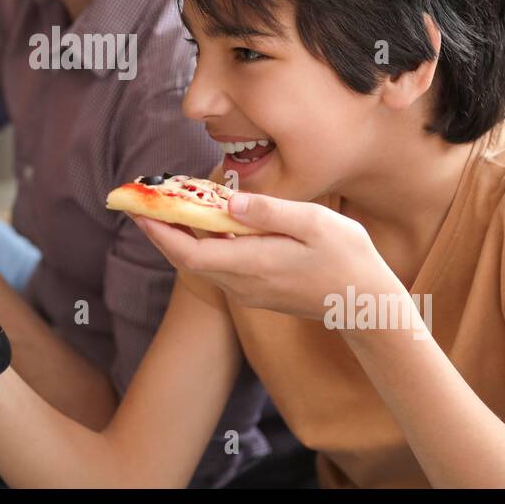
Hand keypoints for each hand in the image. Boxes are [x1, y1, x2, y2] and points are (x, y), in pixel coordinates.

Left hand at [128, 192, 397, 322]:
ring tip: (165, 203)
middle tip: (139, 200)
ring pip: (201, 262)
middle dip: (160, 229)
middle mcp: (242, 283)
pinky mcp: (256, 291)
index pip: (190, 253)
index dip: (160, 231)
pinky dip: (202, 243)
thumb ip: (269, 212)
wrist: (366, 303)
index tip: (138, 208)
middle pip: (187, 258)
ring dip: (179, 235)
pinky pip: (218, 265)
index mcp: (253, 264)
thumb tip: (228, 200)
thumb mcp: (315, 223)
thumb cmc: (347, 258)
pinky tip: (204, 220)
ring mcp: (248, 291)